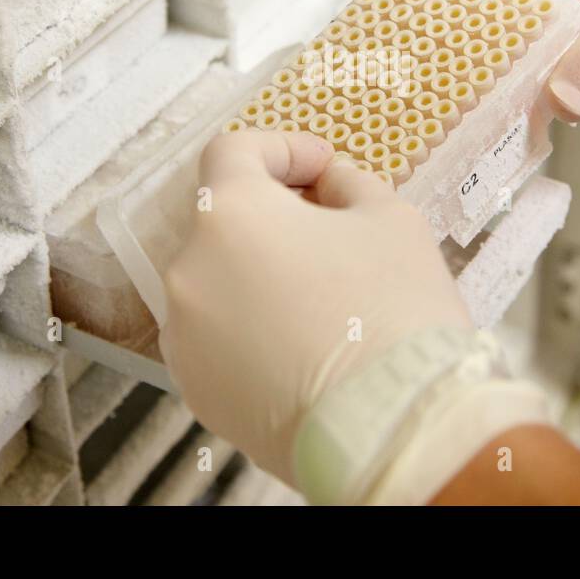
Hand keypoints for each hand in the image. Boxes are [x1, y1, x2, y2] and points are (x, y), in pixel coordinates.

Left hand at [159, 130, 470, 480]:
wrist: (391, 429)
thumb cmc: (395, 312)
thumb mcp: (391, 219)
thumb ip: (347, 184)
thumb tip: (325, 187)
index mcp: (229, 214)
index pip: (233, 152)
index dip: (281, 149)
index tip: (322, 167)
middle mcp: (189, 271)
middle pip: (225, 222)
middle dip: (276, 217)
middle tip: (334, 230)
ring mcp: (185, 338)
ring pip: (220, 283)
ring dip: (262, 276)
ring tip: (323, 297)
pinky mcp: (197, 391)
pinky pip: (220, 339)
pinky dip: (253, 329)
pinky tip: (306, 344)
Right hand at [381, 0, 579, 120]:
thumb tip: (553, 108)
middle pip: (467, 4)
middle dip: (426, 31)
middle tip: (389, 74)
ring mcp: (569, 36)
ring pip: (496, 56)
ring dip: (465, 81)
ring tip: (424, 116)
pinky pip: (535, 96)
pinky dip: (511, 117)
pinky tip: (490, 144)